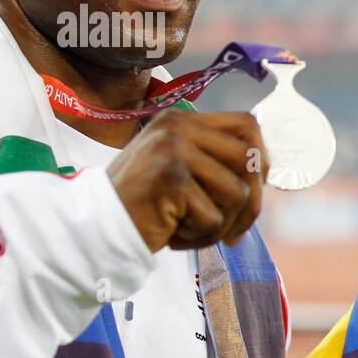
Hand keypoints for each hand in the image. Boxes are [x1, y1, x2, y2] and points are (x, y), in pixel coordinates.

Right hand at [106, 109, 268, 251]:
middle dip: (251, 204)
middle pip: (249, 160)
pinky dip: (200, 237)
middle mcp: (177, 128)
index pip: (247, 126)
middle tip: (234, 232)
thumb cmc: (142, 204)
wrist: (94, 226)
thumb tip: (263, 171)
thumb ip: (213, 161)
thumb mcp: (177, 168)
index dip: (261, 160)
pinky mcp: (170, 180)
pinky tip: (174, 236)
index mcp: (182, 120)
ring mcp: (172, 151)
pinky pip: (213, 218)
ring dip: (221, 225)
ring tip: (190, 231)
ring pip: (236, 193)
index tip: (254, 190)